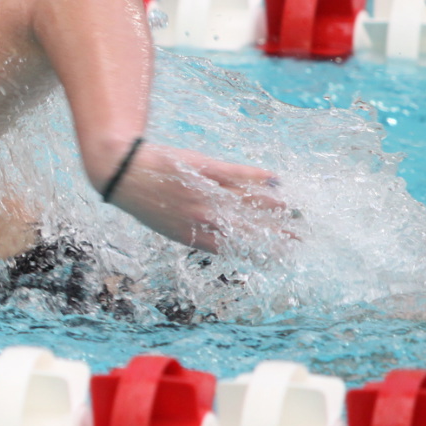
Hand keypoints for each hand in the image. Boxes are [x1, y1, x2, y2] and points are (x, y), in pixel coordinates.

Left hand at [101, 143, 284, 252]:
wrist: (124, 172)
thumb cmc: (144, 201)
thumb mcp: (167, 226)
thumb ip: (194, 232)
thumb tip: (219, 238)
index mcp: (194, 235)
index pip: (236, 248)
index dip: (261, 252)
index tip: (281, 255)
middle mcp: (204, 217)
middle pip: (249, 228)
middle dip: (277, 234)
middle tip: (301, 237)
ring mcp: (206, 192)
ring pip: (248, 201)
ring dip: (272, 206)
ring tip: (291, 210)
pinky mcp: (206, 169)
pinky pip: (238, 174)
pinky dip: (258, 177)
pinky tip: (275, 180)